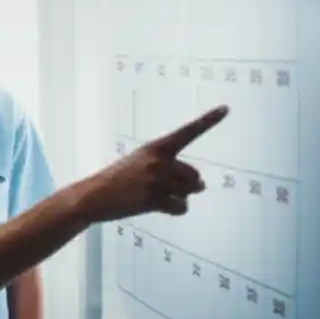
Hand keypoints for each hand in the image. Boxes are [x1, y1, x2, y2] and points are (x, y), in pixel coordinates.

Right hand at [79, 105, 228, 222]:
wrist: (92, 196)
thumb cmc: (117, 181)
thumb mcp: (140, 163)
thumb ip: (171, 170)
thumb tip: (202, 186)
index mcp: (155, 147)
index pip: (187, 132)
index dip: (208, 120)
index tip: (226, 108)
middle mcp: (158, 160)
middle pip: (194, 176)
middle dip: (184, 186)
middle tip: (159, 188)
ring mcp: (156, 179)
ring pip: (189, 193)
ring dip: (177, 198)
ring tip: (153, 196)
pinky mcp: (153, 197)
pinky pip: (181, 207)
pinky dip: (174, 210)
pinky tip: (155, 207)